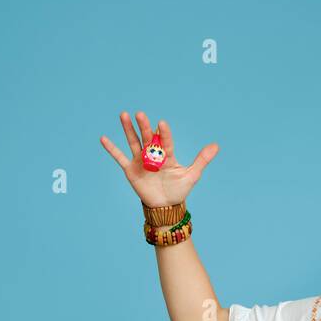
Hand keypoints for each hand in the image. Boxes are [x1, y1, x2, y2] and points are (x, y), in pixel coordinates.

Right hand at [100, 111, 218, 208]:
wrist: (165, 206)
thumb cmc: (179, 190)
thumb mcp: (192, 175)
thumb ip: (202, 160)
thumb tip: (216, 145)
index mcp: (167, 154)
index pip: (165, 141)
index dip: (163, 134)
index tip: (162, 125)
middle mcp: (152, 154)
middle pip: (147, 137)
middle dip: (144, 127)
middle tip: (140, 114)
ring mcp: (140, 161)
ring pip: (133, 142)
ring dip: (128, 129)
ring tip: (123, 114)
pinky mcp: (130, 170)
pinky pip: (120, 158)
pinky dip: (112, 149)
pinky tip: (103, 138)